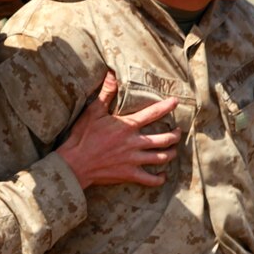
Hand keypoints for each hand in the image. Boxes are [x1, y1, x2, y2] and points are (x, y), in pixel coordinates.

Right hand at [57, 70, 180, 189]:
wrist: (74, 163)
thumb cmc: (82, 136)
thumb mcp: (93, 111)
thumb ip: (106, 93)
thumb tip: (111, 73)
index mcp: (127, 126)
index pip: (152, 113)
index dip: (166, 107)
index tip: (176, 102)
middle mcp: (134, 143)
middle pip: (164, 139)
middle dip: (175, 135)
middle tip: (178, 131)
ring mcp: (133, 160)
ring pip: (161, 158)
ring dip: (171, 153)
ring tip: (174, 150)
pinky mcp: (129, 174)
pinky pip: (150, 180)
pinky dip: (159, 179)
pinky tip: (163, 175)